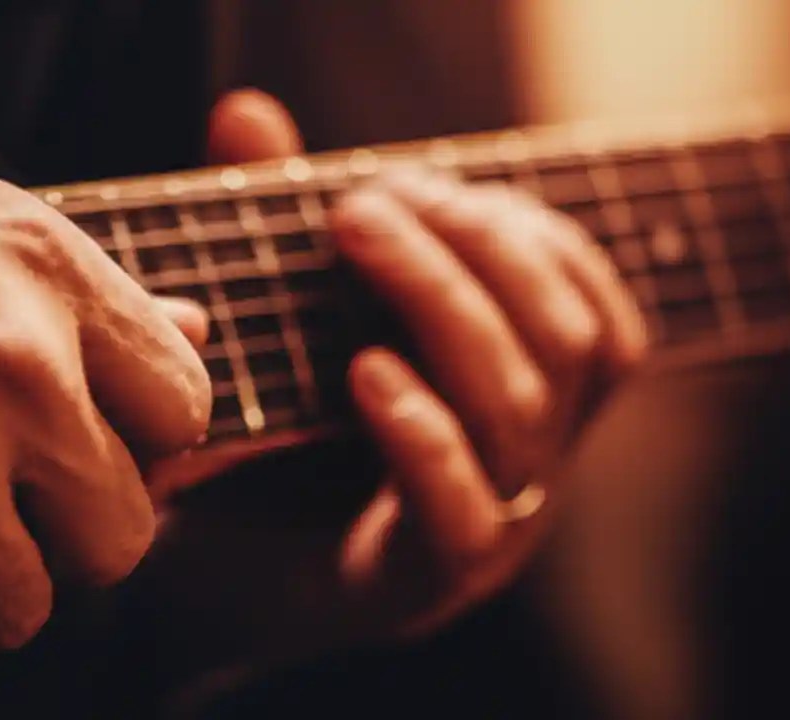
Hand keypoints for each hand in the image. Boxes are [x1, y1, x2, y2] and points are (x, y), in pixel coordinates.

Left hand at [142, 90, 646, 677]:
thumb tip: (244, 114)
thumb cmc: (250, 439)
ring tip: (358, 236)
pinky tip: (363, 371)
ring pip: (519, 412)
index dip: (538, 239)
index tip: (432, 183)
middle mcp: (524, 471)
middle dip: (482, 249)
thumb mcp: (281, 316)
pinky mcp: (419, 584)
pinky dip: (422, 430)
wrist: (190, 577)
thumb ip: (277, 226)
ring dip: (444, 303)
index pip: (599, 320)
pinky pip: (460, 513)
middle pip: (565, 347)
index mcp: (522, 408)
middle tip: (375, 200)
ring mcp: (486, 534)